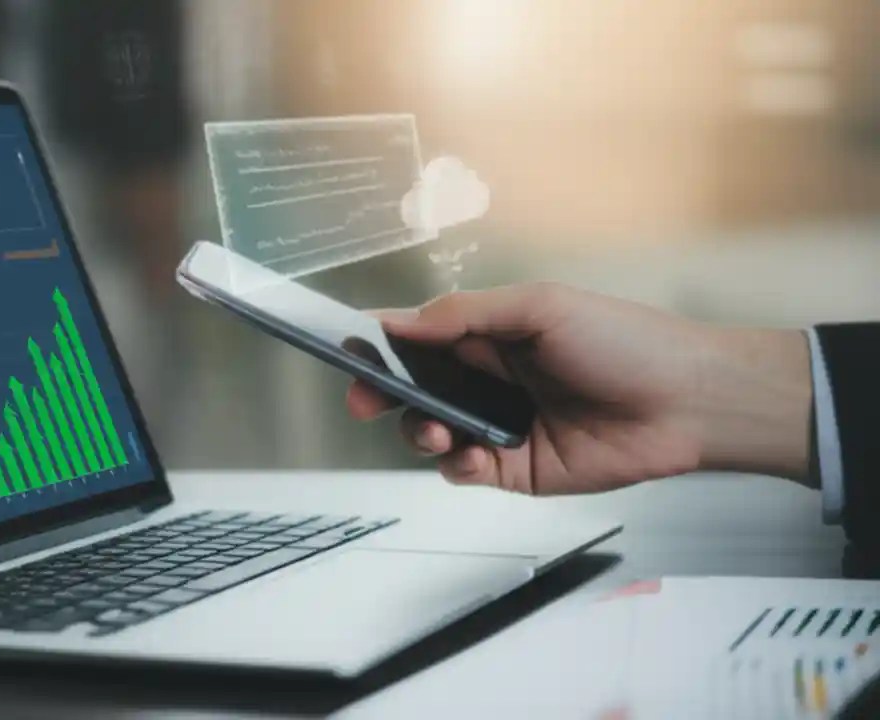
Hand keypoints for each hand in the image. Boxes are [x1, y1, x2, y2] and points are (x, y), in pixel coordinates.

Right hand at [346, 283, 811, 494]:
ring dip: (422, 433)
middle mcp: (490, 379)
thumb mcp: (539, 308)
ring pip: (433, 434)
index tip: (348, 351)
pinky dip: (458, 464)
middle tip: (365, 401)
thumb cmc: (624, 340)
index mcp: (491, 334)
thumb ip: (465, 315)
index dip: (382, 345)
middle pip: (416, 390)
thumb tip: (400, 322)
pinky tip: (475, 454)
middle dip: (385, 395)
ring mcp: (501, 425)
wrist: (688, 403)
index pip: (421, 338)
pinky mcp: (517, 469)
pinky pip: (465, 470)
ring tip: (438, 432)